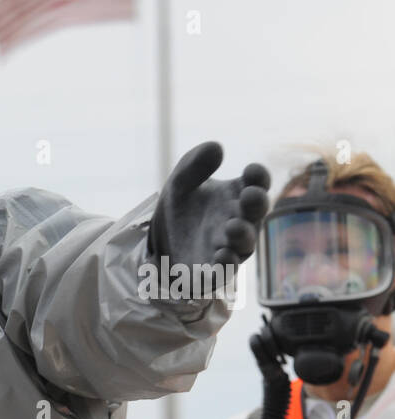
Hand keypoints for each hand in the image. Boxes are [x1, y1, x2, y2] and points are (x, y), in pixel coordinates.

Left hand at [149, 141, 270, 270]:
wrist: (159, 242)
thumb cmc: (181, 208)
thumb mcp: (180, 182)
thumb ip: (194, 164)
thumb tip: (216, 147)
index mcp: (236, 195)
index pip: (256, 183)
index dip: (258, 177)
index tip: (250, 170)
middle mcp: (239, 220)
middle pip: (256, 212)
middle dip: (256, 204)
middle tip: (250, 196)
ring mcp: (228, 246)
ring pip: (244, 243)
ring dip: (242, 235)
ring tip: (233, 227)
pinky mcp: (212, 271)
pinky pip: (225, 271)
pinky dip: (227, 265)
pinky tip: (223, 256)